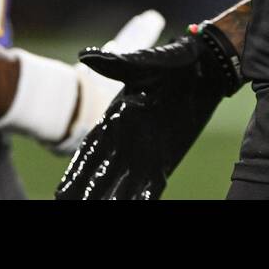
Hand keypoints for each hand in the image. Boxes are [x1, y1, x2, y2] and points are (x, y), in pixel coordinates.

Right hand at [55, 22, 243, 198]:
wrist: (206, 68)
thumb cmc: (173, 61)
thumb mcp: (144, 62)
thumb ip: (116, 64)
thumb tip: (85, 55)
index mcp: (114, 117)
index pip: (91, 149)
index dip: (76, 171)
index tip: (62, 193)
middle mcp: (126, 140)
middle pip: (102, 173)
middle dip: (88, 192)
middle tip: (73, 209)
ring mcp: (145, 152)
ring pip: (123, 184)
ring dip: (111, 199)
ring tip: (97, 213)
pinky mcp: (166, 160)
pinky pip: (152, 186)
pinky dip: (142, 199)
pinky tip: (135, 209)